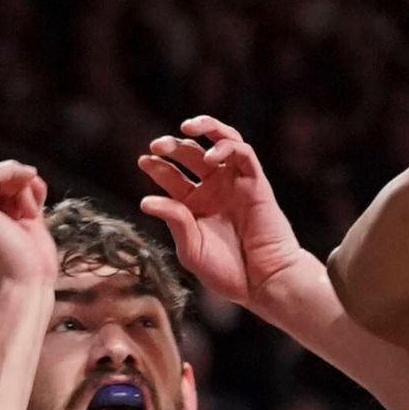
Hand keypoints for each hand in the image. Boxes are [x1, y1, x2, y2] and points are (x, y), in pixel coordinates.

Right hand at [0, 161, 57, 288]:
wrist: (28, 287)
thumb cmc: (30, 263)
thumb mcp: (23, 221)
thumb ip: (18, 197)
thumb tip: (25, 172)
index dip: (9, 185)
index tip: (34, 205)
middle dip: (12, 182)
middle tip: (33, 207)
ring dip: (16, 182)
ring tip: (31, 209)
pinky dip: (12, 171)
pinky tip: (30, 177)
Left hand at [138, 117, 306, 307]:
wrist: (264, 281)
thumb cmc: (228, 271)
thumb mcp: (191, 248)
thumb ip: (174, 222)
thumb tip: (146, 201)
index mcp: (195, 205)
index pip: (172, 176)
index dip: (157, 166)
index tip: (144, 161)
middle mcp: (215, 189)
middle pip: (191, 155)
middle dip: (173, 146)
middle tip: (158, 146)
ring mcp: (236, 183)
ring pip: (222, 142)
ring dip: (205, 129)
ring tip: (185, 128)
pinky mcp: (256, 182)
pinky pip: (243, 153)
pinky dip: (226, 146)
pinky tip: (210, 156)